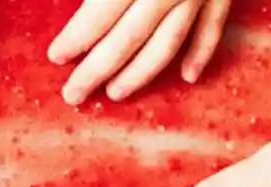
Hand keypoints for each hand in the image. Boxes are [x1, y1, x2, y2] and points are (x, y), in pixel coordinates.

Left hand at [48, 0, 231, 104]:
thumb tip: (80, 5)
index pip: (101, 11)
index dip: (77, 37)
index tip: (56, 57)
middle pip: (129, 38)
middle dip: (98, 70)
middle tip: (74, 94)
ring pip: (168, 42)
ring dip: (140, 72)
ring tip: (115, 93)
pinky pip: (213, 28)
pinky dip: (200, 53)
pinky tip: (187, 76)